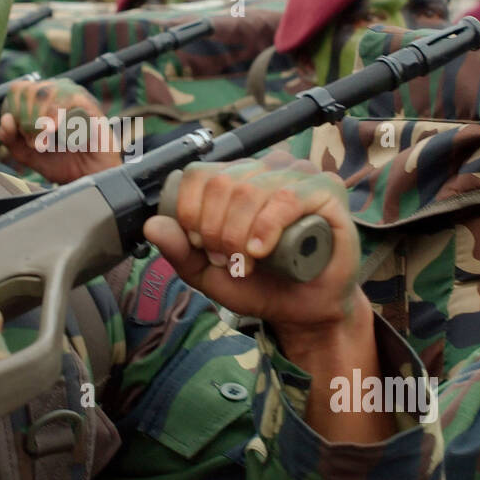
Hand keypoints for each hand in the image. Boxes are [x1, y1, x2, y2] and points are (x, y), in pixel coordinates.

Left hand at [0, 77, 123, 182]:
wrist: (89, 178)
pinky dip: (56, 114)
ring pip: (45, 91)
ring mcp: (74, 97)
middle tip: (33, 143)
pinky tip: (54, 130)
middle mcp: (57, 93)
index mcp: (41, 101)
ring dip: (38, 120)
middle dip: (25, 119)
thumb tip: (5, 120)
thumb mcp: (28, 154)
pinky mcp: (90, 105)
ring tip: (44, 141)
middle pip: (27, 90)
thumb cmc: (63, 163)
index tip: (20, 135)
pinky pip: (69, 98)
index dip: (13, 112)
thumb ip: (12, 139)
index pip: (17, 91)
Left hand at [141, 155, 363, 335]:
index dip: (191, 212)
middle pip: (221, 184)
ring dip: (238, 233)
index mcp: (238, 178)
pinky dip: (267, 225)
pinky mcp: (327, 191)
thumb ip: (180, 250)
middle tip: (226, 260)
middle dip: (215, 230)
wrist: (305, 311)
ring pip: (250, 189)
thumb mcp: (208, 273)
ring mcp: (299, 175)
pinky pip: (287, 196)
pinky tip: (261, 250)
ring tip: (245, 262)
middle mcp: (267, 168)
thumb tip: (151, 225)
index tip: (202, 246)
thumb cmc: (261, 285)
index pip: (200, 174)